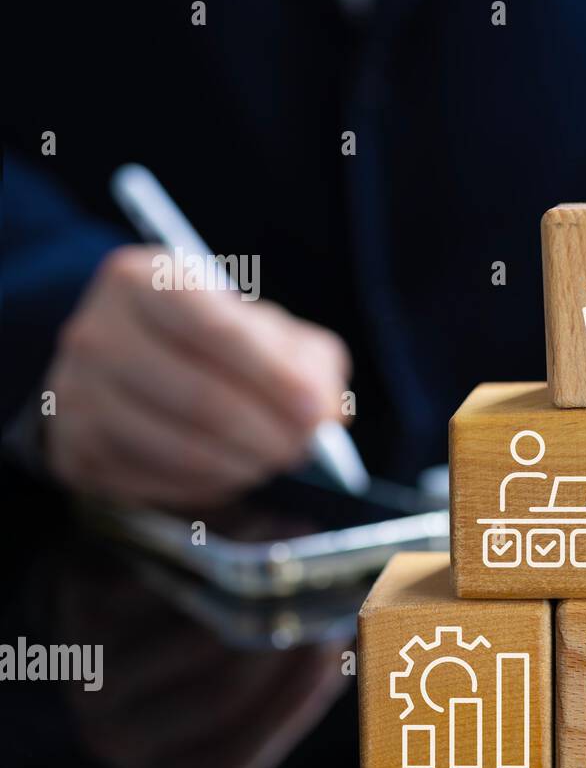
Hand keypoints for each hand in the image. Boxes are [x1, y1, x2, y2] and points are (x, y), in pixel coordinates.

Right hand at [45, 245, 351, 506]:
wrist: (131, 358)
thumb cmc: (215, 341)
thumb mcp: (266, 330)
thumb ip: (307, 362)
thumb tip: (326, 414)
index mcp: (145, 281)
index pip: (215, 331)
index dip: (274, 379)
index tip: (316, 413)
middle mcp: (98, 332)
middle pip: (199, 398)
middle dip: (267, 434)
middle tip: (304, 449)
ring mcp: (78, 394)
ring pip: (178, 448)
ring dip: (244, 465)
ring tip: (275, 461)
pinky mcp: (77, 450)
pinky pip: (157, 483)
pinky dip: (210, 486)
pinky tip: (233, 471)